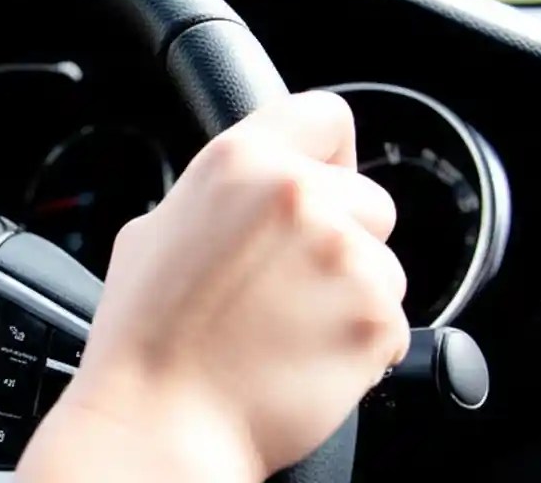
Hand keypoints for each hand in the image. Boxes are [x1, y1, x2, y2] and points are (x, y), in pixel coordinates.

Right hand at [19, 91, 407, 481]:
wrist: (161, 423)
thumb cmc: (147, 339)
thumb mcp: (153, 232)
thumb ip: (215, 196)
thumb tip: (245, 192)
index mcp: (239, 162)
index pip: (326, 116)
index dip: (328, 155)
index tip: (323, 184)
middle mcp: (297, 197)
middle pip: (369, 199)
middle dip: (344, 237)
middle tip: (288, 283)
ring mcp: (343, 258)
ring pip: (385, 265)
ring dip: (353, 295)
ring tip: (287, 329)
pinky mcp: (375, 319)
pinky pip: (392, 323)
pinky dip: (360, 345)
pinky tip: (304, 358)